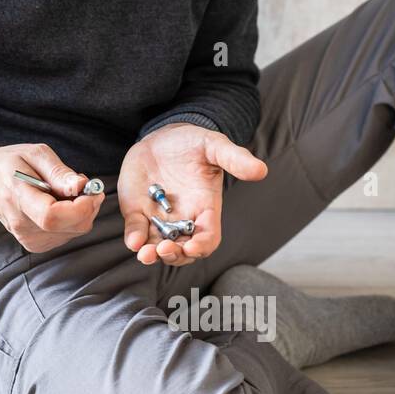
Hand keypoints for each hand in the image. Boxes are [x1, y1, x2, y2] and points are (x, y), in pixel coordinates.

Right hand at [0, 136, 102, 252]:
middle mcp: (24, 227)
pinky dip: (72, 218)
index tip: (91, 188)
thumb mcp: (34, 154)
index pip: (53, 217)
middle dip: (88, 205)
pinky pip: (69, 233)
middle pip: (74, 227)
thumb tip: (82, 186)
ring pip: (76, 230)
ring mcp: (30, 240)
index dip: (81, 206)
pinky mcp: (37, 245)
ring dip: (79, 210)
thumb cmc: (9, 164)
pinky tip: (57, 204)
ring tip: (60, 191)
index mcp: (19, 200)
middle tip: (79, 183)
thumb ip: (59, 172)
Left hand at [118, 123, 266, 266]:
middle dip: (174, 255)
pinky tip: (133, 240)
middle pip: (182, 251)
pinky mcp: (138, 214)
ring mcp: (160, 220)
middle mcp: (183, 220)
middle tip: (164, 249)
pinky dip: (134, 239)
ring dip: (151, 255)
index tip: (192, 247)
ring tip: (145, 253)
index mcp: (205, 209)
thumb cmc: (193, 144)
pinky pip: (136, 233)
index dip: (202, 246)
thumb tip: (261, 170)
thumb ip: (235, 159)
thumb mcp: (214, 146)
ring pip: (157, 248)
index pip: (208, 238)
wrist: (162, 138)